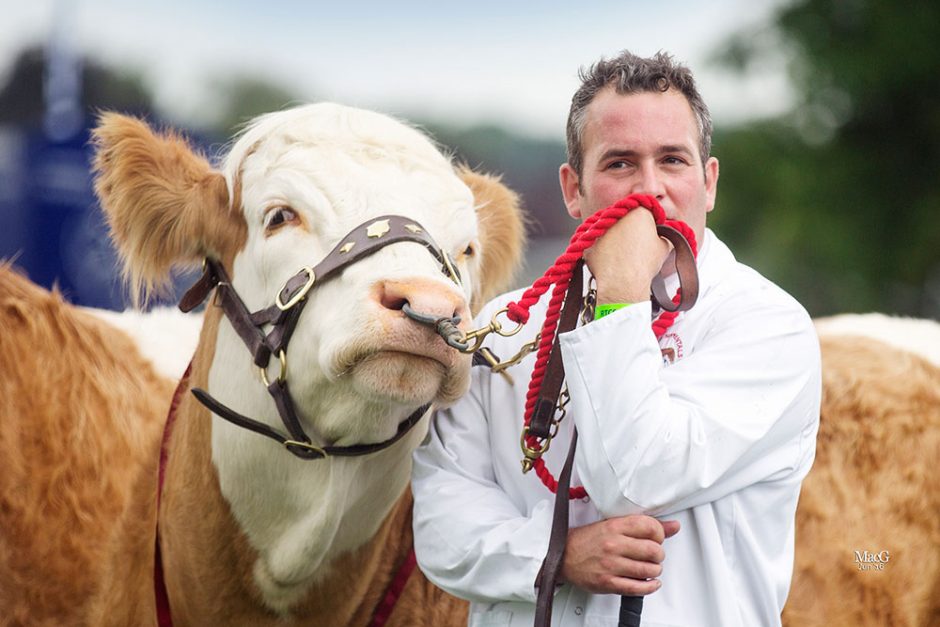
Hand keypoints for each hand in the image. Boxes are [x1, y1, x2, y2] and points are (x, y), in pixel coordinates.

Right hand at [561, 515, 679, 595]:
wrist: (562, 555)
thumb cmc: (587, 540)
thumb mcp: (613, 525)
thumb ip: (644, 525)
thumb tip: (673, 526)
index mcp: (615, 526)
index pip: (651, 527)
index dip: (660, 534)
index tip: (656, 537)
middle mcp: (614, 545)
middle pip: (654, 550)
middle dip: (658, 554)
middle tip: (653, 554)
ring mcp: (611, 565)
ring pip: (649, 570)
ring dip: (654, 570)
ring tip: (649, 567)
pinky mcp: (608, 582)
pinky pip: (638, 588)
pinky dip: (650, 586)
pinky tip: (650, 582)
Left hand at [582, 209, 672, 304]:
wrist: (622, 282)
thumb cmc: (644, 264)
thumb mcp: (664, 246)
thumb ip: (663, 235)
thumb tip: (660, 236)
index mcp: (638, 211)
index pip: (645, 213)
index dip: (649, 226)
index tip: (650, 236)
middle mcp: (616, 214)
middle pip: (626, 220)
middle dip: (630, 231)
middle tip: (636, 247)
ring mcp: (599, 227)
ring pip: (610, 231)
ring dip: (616, 239)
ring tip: (624, 256)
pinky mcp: (588, 241)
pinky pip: (598, 244)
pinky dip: (603, 251)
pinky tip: (611, 262)